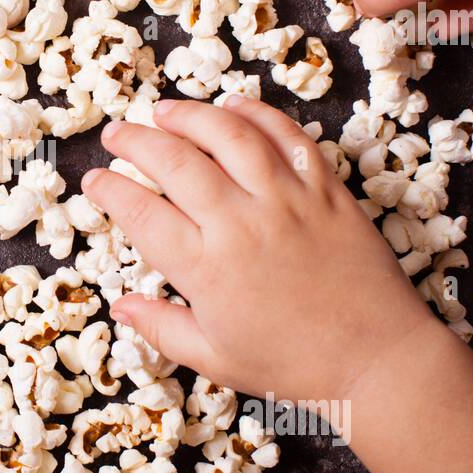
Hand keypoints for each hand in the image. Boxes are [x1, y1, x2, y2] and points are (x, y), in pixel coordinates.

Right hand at [81, 95, 438, 404]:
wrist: (377, 360)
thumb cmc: (295, 366)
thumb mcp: (216, 359)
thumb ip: (161, 328)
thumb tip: (120, 305)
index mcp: (206, 268)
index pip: (141, 213)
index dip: (110, 190)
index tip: (95, 179)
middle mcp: (241, 224)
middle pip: (174, 162)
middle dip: (135, 141)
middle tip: (118, 133)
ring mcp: (287, 201)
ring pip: (228, 135)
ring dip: (189, 115)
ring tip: (164, 110)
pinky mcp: (326, 190)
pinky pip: (288, 137)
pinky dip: (257, 115)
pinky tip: (234, 106)